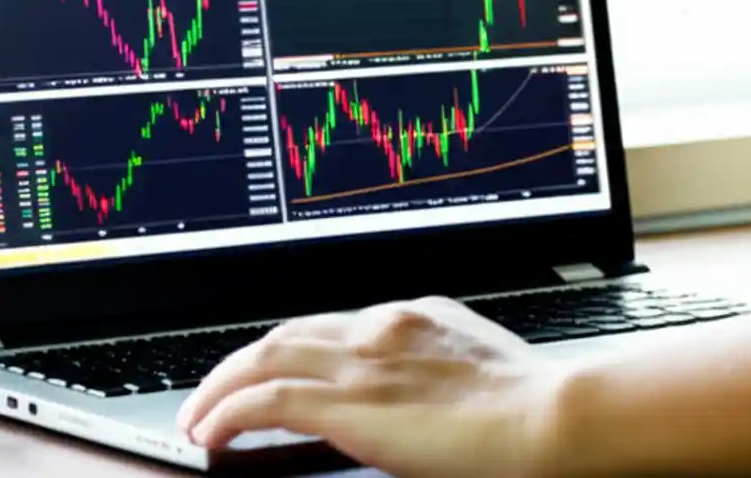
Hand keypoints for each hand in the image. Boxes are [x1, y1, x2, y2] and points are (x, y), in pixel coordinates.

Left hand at [176, 297, 567, 477]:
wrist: (552, 416)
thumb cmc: (535, 405)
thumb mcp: (478, 367)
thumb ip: (436, 369)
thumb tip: (416, 396)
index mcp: (411, 317)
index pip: (327, 327)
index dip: (287, 351)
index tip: (266, 372)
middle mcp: (378, 326)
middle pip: (284, 335)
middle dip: (241, 363)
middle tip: (214, 395)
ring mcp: (360, 359)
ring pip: (261, 358)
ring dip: (219, 387)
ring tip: (198, 417)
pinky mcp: (348, 402)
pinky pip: (263, 400)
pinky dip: (228, 412)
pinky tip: (211, 433)